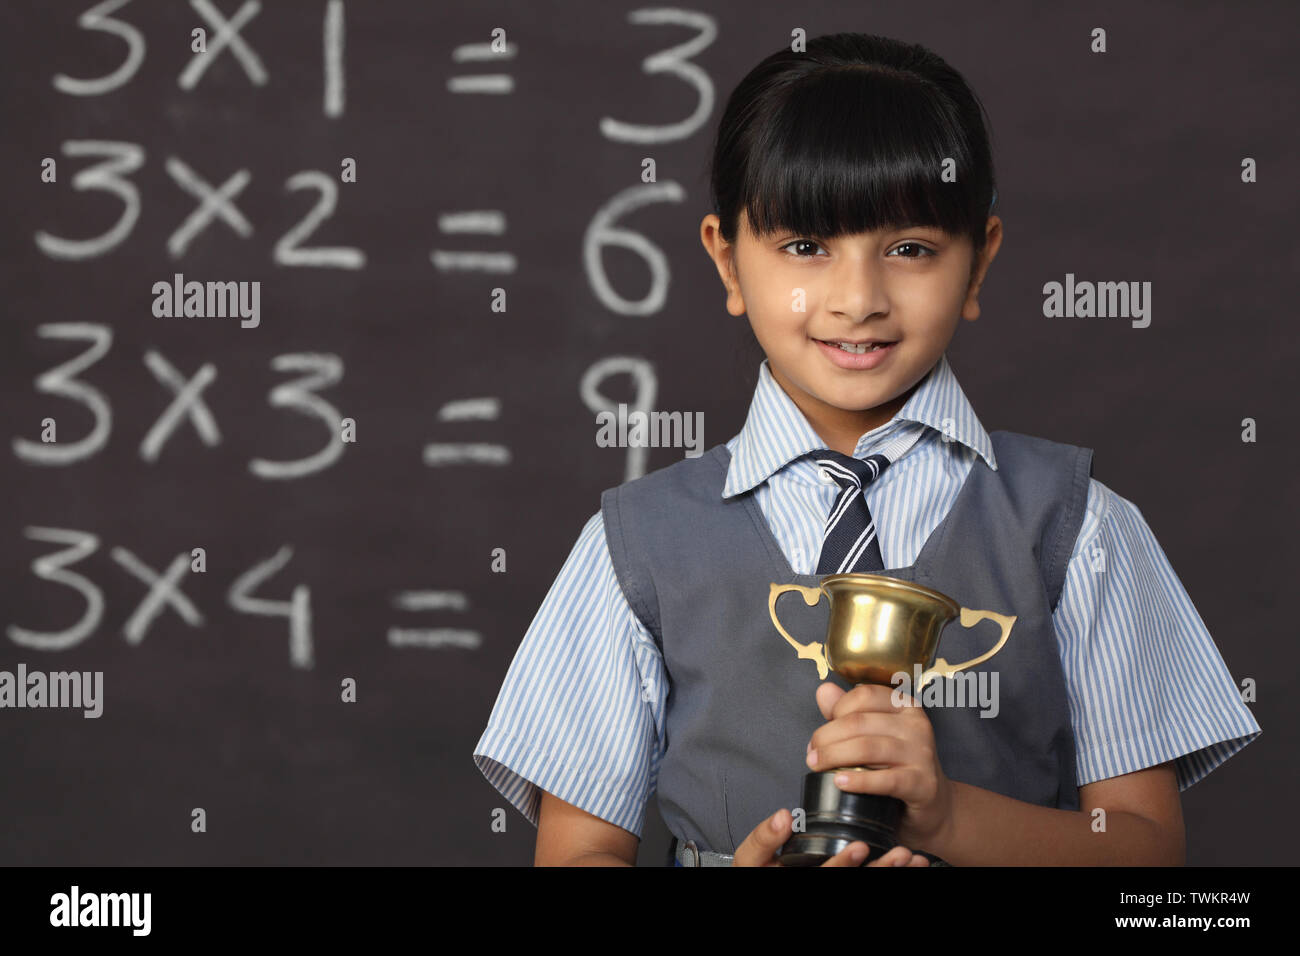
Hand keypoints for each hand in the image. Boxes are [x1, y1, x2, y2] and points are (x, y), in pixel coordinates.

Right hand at [732, 809, 931, 866]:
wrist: (773, 878)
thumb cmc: (760, 873)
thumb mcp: (751, 860)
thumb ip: (763, 839)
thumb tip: (784, 816)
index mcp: (799, 880)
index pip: (827, 875)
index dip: (843, 862)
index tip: (859, 845)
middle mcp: (821, 886)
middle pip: (851, 882)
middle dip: (876, 868)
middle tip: (895, 852)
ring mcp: (836, 886)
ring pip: (868, 884)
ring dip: (889, 871)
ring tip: (909, 856)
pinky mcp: (847, 880)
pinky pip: (875, 881)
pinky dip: (897, 873)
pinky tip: (916, 863)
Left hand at [806, 682, 953, 851]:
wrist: (933, 804)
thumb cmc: (898, 765)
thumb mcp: (875, 734)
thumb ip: (849, 712)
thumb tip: (824, 691)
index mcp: (905, 706)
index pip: (864, 695)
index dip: (835, 711)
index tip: (820, 733)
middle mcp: (916, 725)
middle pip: (859, 722)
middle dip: (827, 737)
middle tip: (811, 755)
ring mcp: (922, 754)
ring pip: (868, 747)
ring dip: (834, 756)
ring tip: (816, 766)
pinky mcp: (923, 784)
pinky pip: (886, 780)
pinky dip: (858, 781)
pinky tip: (839, 782)